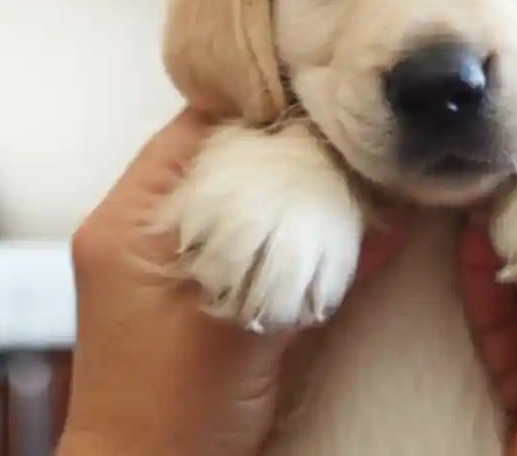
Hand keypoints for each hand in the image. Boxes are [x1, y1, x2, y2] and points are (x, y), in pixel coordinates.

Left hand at [59, 110, 402, 455]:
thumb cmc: (171, 418)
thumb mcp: (246, 335)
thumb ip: (314, 268)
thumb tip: (389, 216)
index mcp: (127, 221)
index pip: (200, 125)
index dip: (267, 105)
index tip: (331, 98)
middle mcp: (136, 228)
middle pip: (221, 154)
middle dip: (288, 145)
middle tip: (355, 137)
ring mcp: (157, 260)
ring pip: (234, 193)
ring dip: (287, 186)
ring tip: (352, 173)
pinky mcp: (184, 291)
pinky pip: (238, 233)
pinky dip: (281, 225)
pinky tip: (330, 225)